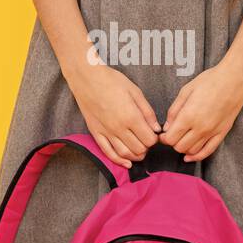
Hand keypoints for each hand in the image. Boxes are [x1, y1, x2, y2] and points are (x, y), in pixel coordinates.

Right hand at [66, 52, 160, 168]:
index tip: (154, 134)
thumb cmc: (111, 81)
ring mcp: (106, 132)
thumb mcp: (135, 91)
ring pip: (125, 154)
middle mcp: (118, 128)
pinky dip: (119, 161)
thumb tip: (156, 129)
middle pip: (139, 149)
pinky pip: (108, 152)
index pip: (149, 139)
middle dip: (147, 147)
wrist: (86, 78)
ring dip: (136, 156)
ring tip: (141, 151)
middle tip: (147, 140)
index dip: (155, 139)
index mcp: (131, 116)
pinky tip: (127, 163)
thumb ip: (147, 112)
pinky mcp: (96, 133)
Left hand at [158, 56, 242, 161]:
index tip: (162, 134)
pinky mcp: (222, 132)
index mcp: (189, 116)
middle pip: (179, 147)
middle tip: (171, 134)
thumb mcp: (186, 91)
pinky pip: (208, 151)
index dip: (164, 138)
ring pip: (192, 151)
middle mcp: (200, 127)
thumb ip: (174, 111)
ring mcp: (212, 132)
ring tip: (181, 139)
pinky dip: (197, 156)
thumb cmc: (210, 80)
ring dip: (184, 148)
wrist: (235, 79)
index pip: (170, 138)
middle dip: (172, 142)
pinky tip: (190, 156)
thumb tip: (166, 126)